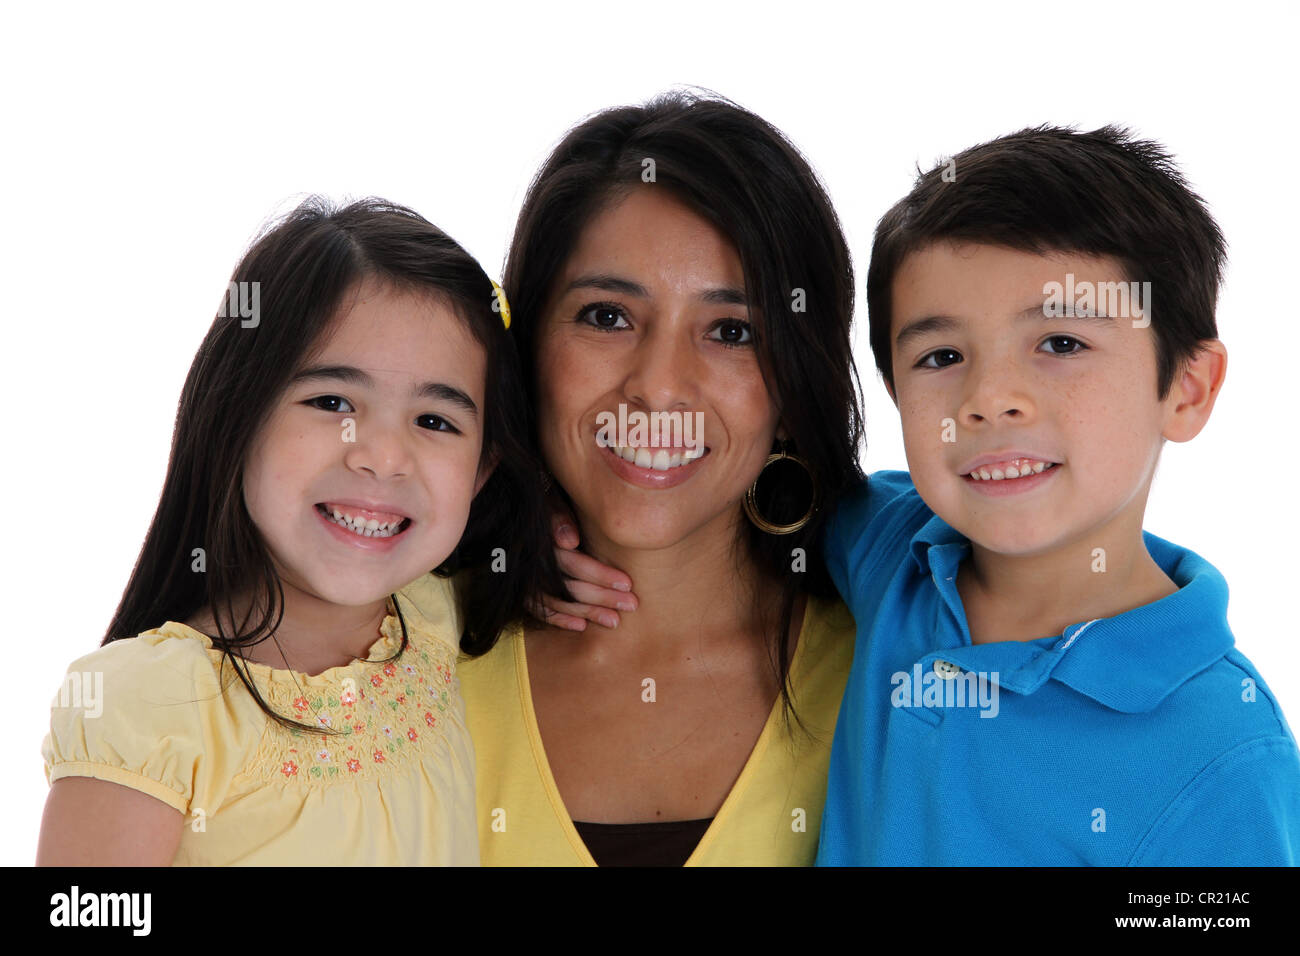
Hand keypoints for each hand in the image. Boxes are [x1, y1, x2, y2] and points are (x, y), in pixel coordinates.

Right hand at [528, 510, 637, 630]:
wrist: (516, 506)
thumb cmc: (542, 500)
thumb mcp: (549, 500)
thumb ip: (558, 516)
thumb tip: (569, 542)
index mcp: (540, 540)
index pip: (573, 564)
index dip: (600, 575)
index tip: (628, 584)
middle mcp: (530, 563)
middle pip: (568, 586)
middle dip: (602, 598)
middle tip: (631, 605)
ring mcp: (523, 579)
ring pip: (556, 602)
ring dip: (587, 612)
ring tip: (614, 621)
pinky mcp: (520, 590)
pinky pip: (538, 610)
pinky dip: (559, 619)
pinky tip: (581, 625)